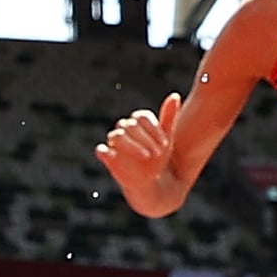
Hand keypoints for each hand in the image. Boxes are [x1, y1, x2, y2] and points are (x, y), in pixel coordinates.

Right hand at [98, 103, 196, 218]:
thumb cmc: (158, 159)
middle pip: (130, 125)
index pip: (141, 117)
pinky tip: (115, 156)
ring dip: (132, 146)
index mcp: (138, 124)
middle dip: (145, 138)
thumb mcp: (166, 139)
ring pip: (116, 136)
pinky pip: (101, 150)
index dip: (153, 129)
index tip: (166, 143)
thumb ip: (168, 117)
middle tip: (158, 152)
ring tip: (146, 156)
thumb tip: (175, 95)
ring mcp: (115, 144)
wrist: (151, 182)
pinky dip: (105, 152)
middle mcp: (125, 131)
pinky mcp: (108, 157)